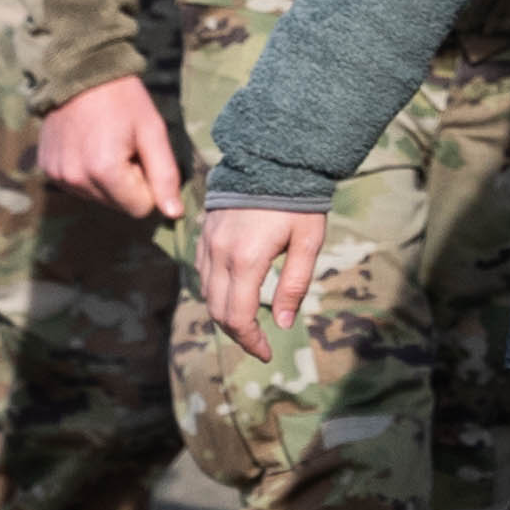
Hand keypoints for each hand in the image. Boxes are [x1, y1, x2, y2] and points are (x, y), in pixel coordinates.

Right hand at [36, 75, 183, 223]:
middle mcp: (76, 179)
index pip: (140, 208)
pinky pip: (77, 187)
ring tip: (105, 142)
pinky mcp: (46, 170)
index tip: (140, 153)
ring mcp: (57, 176)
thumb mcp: (153, 131)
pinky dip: (86, 172)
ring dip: (107, 178)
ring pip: (97, 198)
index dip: (147, 183)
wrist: (81, 71)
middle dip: (127, 182)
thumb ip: (165, 175)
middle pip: (117, 205)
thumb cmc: (124, 99)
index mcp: (104, 170)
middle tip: (123, 146)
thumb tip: (174, 214)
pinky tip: (87, 145)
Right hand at [197, 203, 321, 357]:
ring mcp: (208, 245)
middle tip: (259, 344)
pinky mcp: (205, 234)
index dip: (251, 341)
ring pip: (208, 295)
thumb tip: (283, 323)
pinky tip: (235, 296)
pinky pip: (203, 274)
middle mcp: (220, 256)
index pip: (239, 317)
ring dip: (226, 315)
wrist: (272, 157)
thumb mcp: (307, 242)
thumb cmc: (298, 200)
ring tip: (249, 324)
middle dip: (238, 334)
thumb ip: (294, 284)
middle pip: (219, 312)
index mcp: (247, 261)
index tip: (266, 352)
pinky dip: (216, 293)